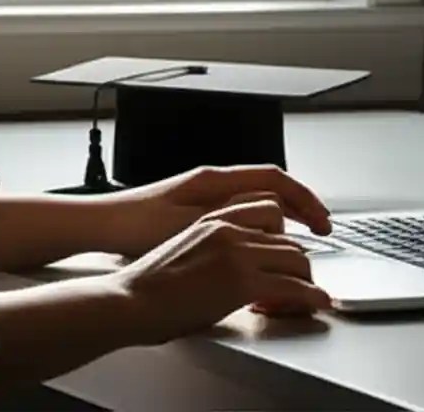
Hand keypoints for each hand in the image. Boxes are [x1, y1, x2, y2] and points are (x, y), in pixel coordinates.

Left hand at [108, 165, 332, 257]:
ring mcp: (203, 194)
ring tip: (301, 237)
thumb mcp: (193, 225)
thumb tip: (273, 217)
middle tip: (322, 230)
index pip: (275, 179)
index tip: (322, 220)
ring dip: (284, 215)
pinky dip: (262, 223)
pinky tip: (264, 243)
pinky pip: (242, 210)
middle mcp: (212, 182)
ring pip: (258, 198)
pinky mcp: (194, 209)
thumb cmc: (137, 226)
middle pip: (271, 187)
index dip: (305, 199)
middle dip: (302, 206)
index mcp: (215, 180)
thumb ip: (233, 219)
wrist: (101, 225)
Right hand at [111, 200, 331, 344]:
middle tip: (298, 280)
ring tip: (308, 296)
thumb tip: (229, 268)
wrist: (129, 300)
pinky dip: (312, 296)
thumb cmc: (147, 285)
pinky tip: (318, 303)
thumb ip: (213, 247)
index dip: (284, 232)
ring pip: (296, 258)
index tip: (291, 246)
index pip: (268, 208)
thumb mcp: (183, 248)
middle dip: (297, 261)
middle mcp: (229, 228)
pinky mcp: (243, 281)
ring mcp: (238, 252)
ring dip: (305, 280)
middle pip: (286, 236)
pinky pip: (293, 286)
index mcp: (213, 217)